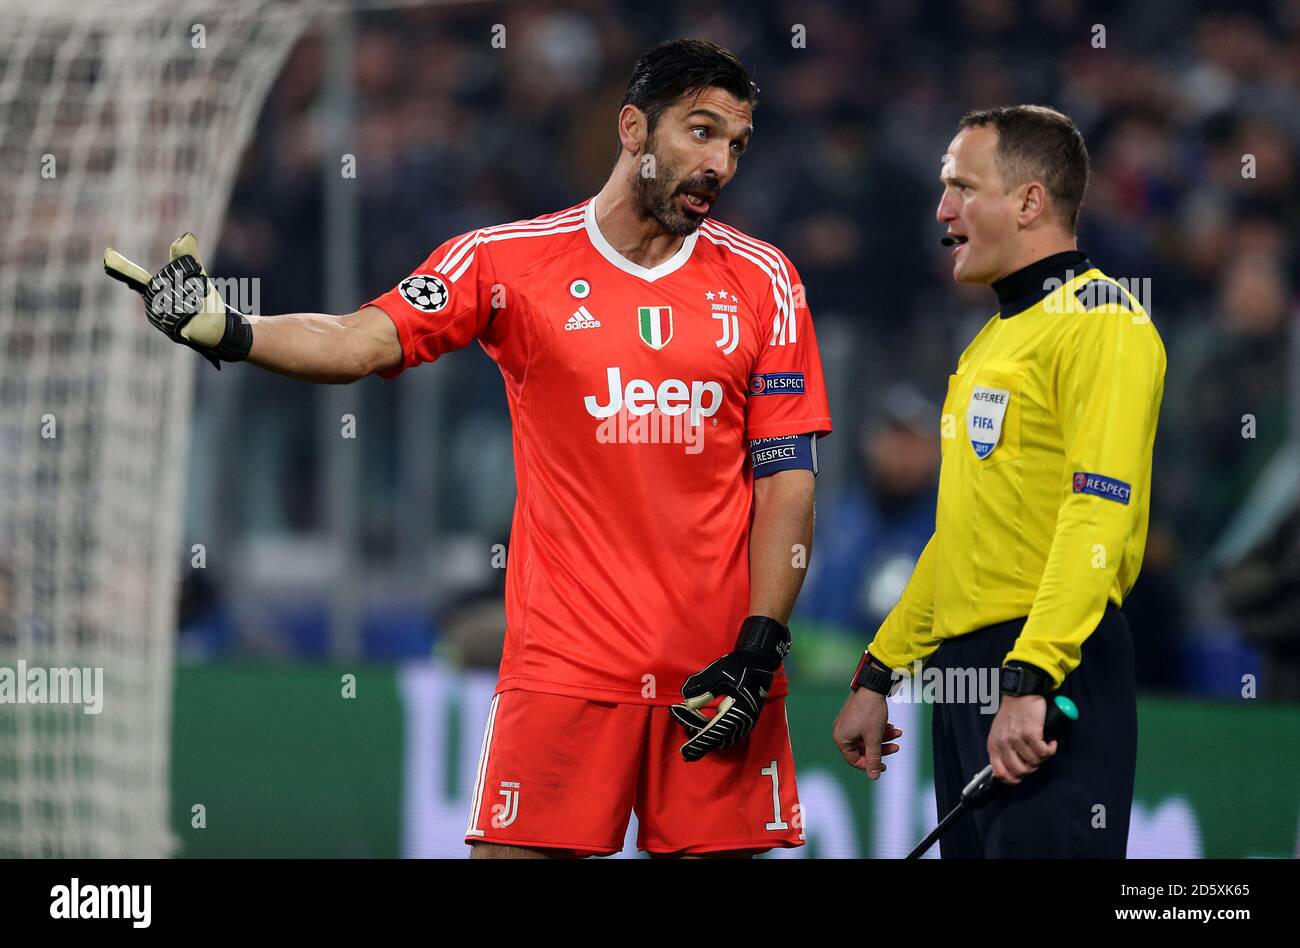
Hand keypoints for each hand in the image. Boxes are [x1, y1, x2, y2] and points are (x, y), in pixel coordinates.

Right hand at [104, 233, 248, 368]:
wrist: (222, 328)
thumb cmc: (205, 304)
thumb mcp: (197, 277)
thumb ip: (190, 258)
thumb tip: (186, 235)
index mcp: (154, 292)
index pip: (135, 277)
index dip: (121, 266)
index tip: (108, 254)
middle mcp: (153, 307)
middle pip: (165, 283)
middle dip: (186, 281)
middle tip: (199, 290)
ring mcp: (163, 321)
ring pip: (175, 296)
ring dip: (193, 295)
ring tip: (200, 303)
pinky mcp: (176, 332)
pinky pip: (183, 312)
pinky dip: (195, 307)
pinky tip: (198, 312)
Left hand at [670, 616, 788, 761]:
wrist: (758, 663)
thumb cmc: (738, 665)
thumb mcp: (718, 672)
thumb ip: (703, 686)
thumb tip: (687, 702)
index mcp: (739, 709)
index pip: (715, 732)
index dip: (699, 743)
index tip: (685, 751)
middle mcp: (744, 721)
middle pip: (716, 737)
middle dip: (696, 732)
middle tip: (678, 714)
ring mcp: (745, 723)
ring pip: (720, 738)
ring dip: (702, 732)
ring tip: (685, 717)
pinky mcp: (742, 722)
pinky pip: (724, 733)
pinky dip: (710, 729)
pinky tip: (697, 718)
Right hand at [832, 688, 902, 779]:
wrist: (872, 687)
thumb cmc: (870, 712)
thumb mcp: (874, 738)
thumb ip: (874, 759)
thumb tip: (874, 777)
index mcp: (841, 739)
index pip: (855, 760)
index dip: (871, 765)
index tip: (885, 765)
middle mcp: (841, 732)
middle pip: (863, 749)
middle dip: (881, 748)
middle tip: (896, 747)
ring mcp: (848, 723)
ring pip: (867, 738)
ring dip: (884, 738)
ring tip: (898, 733)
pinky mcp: (855, 716)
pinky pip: (867, 729)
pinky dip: (879, 729)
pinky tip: (892, 727)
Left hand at [987, 693, 1054, 784]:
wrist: (1021, 693)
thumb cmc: (1012, 713)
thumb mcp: (999, 733)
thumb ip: (1002, 749)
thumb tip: (1012, 770)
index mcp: (994, 745)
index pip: (1000, 773)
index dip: (1013, 779)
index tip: (1022, 777)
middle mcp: (1003, 743)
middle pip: (1020, 771)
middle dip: (1031, 768)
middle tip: (1036, 759)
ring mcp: (1016, 738)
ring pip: (1034, 762)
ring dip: (1042, 757)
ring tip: (1043, 747)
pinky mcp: (1031, 733)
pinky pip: (1044, 752)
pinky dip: (1050, 750)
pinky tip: (1051, 743)